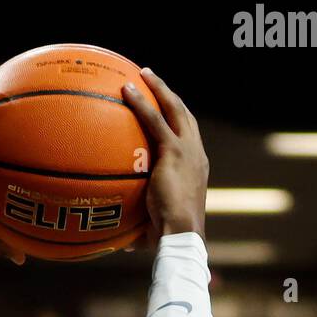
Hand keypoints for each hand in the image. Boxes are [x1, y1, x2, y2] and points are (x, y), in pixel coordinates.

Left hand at [122, 70, 208, 242]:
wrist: (181, 234)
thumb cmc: (168, 239)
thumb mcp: (155, 228)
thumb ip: (140, 227)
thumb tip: (119, 242)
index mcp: (197, 169)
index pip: (188, 138)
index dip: (178, 121)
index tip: (166, 110)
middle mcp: (197, 155)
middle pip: (185, 115)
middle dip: (170, 96)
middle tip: (153, 81)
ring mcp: (188, 151)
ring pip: (174, 109)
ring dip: (158, 89)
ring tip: (142, 74)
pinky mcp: (174, 151)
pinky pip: (154, 120)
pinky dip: (141, 102)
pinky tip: (126, 90)